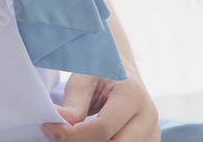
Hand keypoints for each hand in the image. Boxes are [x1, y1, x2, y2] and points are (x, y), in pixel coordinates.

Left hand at [42, 70, 160, 141]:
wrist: (121, 68)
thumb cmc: (101, 70)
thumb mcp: (84, 78)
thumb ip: (74, 103)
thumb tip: (60, 125)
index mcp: (133, 94)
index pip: (103, 128)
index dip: (73, 134)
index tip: (50, 129)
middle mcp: (148, 115)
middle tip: (58, 136)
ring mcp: (152, 131)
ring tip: (72, 135)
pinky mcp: (149, 141)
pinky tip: (88, 138)